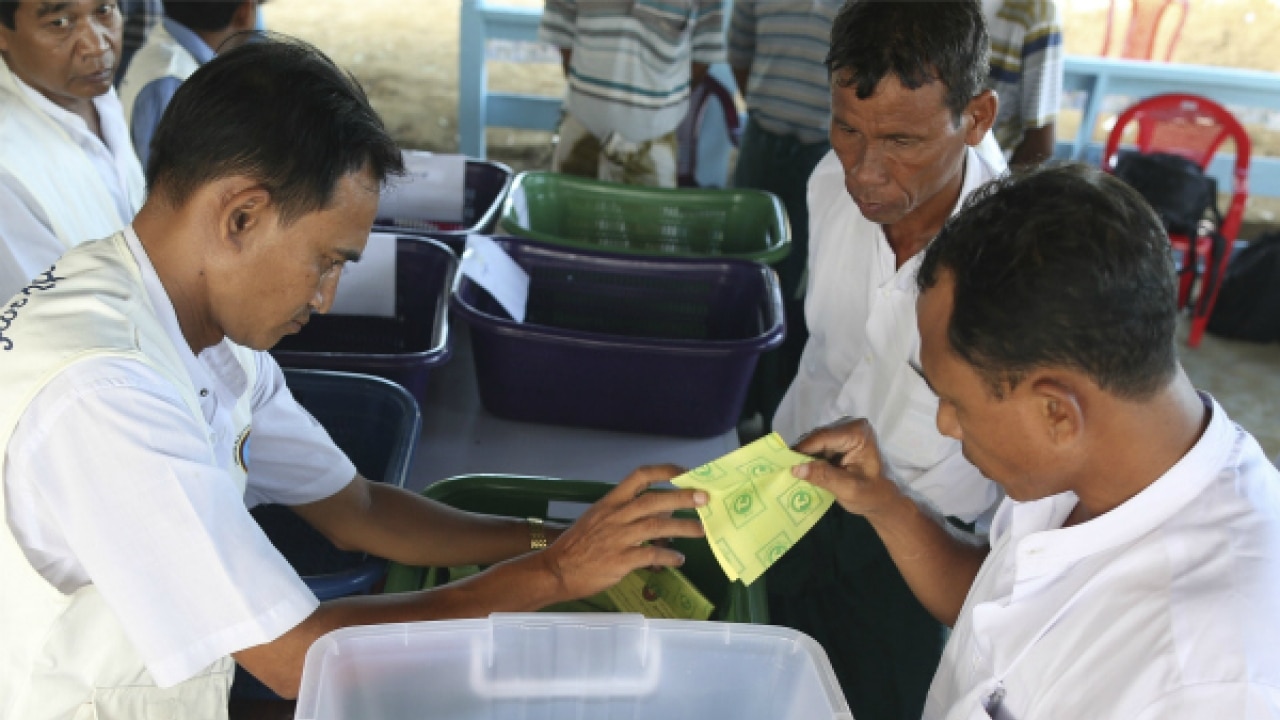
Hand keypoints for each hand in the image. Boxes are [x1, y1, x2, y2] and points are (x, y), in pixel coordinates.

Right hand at [540, 465, 706, 599]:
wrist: (556, 570)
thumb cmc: (579, 545)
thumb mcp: (600, 519)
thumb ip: (630, 513)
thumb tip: (666, 509)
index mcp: (610, 501)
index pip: (640, 476)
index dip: (665, 471)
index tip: (685, 472)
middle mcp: (616, 516)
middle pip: (654, 500)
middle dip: (682, 497)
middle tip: (704, 499)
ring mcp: (618, 538)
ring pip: (657, 526)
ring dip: (683, 527)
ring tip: (702, 531)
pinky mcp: (620, 560)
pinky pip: (651, 555)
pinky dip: (668, 556)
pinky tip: (678, 559)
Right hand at [791, 418, 904, 517]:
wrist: (879, 500)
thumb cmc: (869, 495)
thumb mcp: (847, 488)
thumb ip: (823, 477)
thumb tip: (796, 468)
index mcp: (858, 434)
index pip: (824, 437)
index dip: (803, 449)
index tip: (784, 461)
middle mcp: (850, 427)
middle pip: (817, 438)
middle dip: (801, 453)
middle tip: (782, 467)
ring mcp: (843, 433)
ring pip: (814, 442)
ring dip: (802, 456)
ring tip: (788, 469)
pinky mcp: (836, 442)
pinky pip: (816, 447)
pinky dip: (808, 458)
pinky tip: (799, 469)